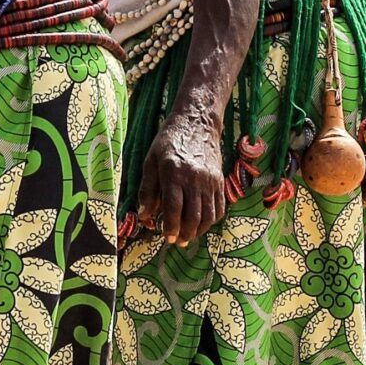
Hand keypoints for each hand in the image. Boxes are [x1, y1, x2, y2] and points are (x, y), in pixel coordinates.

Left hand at [137, 107, 228, 244]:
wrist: (198, 122)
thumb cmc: (169, 140)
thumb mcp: (151, 161)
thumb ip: (147, 189)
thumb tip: (145, 215)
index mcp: (174, 173)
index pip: (175, 208)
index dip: (171, 226)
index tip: (167, 237)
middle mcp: (194, 178)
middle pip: (194, 215)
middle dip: (186, 233)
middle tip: (178, 242)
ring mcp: (210, 180)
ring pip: (209, 214)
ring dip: (199, 230)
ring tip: (189, 236)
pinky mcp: (220, 180)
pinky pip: (220, 206)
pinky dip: (212, 220)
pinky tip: (203, 223)